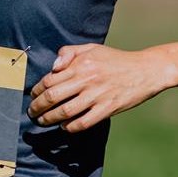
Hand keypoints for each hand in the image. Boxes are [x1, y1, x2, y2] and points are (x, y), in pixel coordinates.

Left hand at [27, 44, 172, 131]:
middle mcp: (87, 79)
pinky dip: (70, 127)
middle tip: (32, 112)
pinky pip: (83, 123)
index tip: (32, 96)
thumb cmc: (115, 59)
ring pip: (65, 112)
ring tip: (43, 122)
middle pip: (53, 97)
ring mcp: (97, 95)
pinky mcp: (108, 109)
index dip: (37, 90)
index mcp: (81, 64)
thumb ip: (69, 53)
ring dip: (49, 119)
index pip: (50, 79)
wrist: (145, 70)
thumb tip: (53, 67)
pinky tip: (65, 127)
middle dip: (37, 107)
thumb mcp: (92, 48)